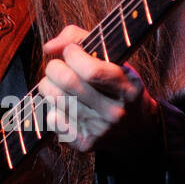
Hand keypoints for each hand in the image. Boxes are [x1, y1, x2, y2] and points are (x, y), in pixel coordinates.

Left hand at [38, 25, 161, 154]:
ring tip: (57, 84)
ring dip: (48, 85)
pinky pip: (52, 120)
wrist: (136, 129)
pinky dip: (52, 108)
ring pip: (55, 99)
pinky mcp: (85, 144)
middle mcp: (115, 113)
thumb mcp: (114, 58)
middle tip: (57, 66)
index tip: (71, 51)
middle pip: (68, 83)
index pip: (91, 70)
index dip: (72, 54)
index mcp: (127, 89)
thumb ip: (81, 39)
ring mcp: (100, 131)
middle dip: (54, 67)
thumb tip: (49, 47)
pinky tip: (63, 105)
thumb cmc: (120, 85)